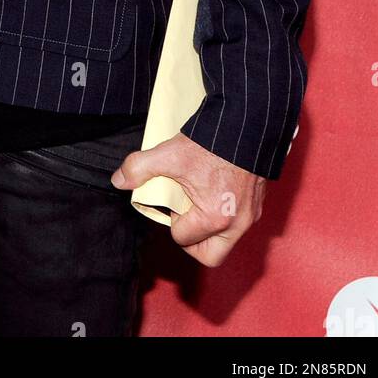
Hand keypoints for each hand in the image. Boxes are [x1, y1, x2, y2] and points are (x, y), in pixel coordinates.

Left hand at [111, 132, 266, 265]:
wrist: (246, 122)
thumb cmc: (210, 142)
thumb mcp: (169, 154)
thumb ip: (139, 168)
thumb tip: (119, 181)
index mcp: (214, 218)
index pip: (182, 237)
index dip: (171, 221)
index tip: (172, 200)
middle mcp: (237, 224)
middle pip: (209, 255)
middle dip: (192, 242)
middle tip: (183, 217)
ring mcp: (251, 215)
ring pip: (227, 242)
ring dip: (208, 231)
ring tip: (197, 204)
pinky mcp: (258, 204)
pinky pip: (239, 224)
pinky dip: (224, 216)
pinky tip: (213, 192)